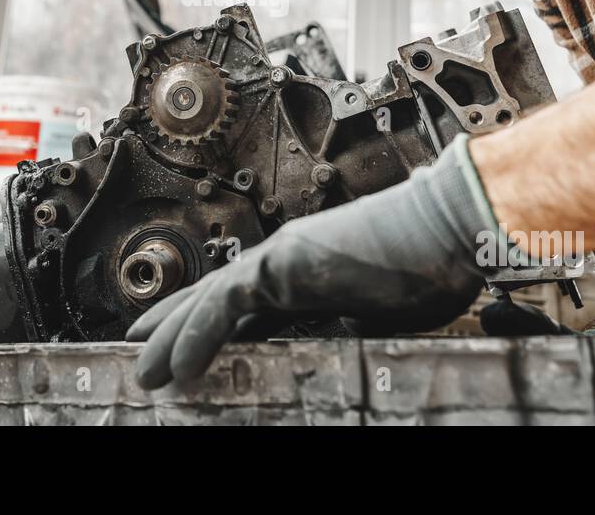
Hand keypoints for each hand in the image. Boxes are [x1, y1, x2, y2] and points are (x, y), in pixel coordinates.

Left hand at [127, 136, 505, 387]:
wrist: (452, 226)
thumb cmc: (435, 266)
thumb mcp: (382, 317)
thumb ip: (347, 330)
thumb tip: (335, 350)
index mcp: (310, 275)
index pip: (247, 309)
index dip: (214, 330)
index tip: (192, 356)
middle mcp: (288, 262)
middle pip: (215, 298)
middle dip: (174, 325)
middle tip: (141, 350)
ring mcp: (282, 258)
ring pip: (208, 300)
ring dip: (170, 335)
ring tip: (143, 368)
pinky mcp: (281, 263)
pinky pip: (223, 304)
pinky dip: (195, 334)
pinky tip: (176, 365)